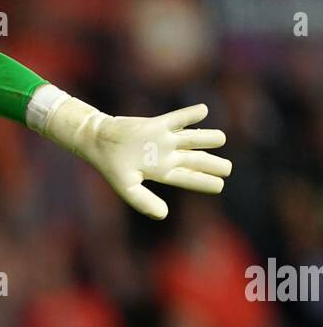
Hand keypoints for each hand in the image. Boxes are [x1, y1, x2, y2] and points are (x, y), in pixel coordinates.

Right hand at [29, 85, 232, 220]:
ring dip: (207, 138)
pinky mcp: (157, 124)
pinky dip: (190, 115)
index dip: (204, 181)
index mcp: (162, 172)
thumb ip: (144, 202)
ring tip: (221, 138)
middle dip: (212, 164)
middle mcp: (167, 155)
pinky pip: (177, 118)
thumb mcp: (127, 189)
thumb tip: (164, 215)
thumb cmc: (112, 167)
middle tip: (228, 168)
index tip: (220, 186)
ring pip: (192, 138)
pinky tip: (204, 111)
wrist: (99, 143)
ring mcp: (164, 139)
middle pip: (195, 159)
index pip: (187, 177)